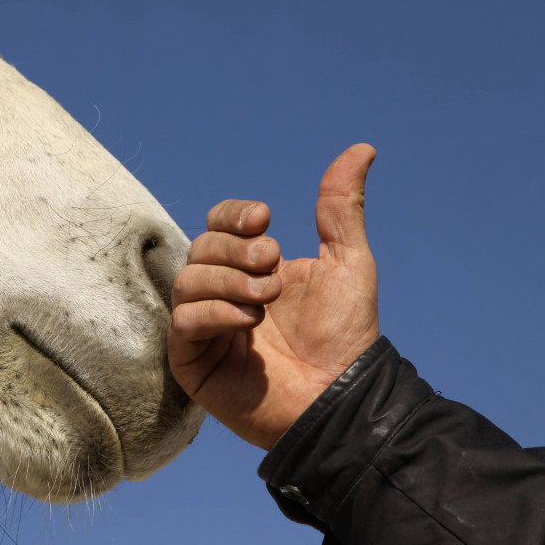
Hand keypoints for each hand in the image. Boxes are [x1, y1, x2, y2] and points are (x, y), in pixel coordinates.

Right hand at [168, 144, 379, 449]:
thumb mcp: (346, 262)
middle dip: (237, 251)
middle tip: (274, 269)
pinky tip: (249, 323)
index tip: (267, 220)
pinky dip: (214, 312)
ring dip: (230, 282)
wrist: (340, 395)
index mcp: (250, 267)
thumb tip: (362, 148)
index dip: (234, 216)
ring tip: (267, 301)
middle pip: (200, 247)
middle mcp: (222, 293)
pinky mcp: (192, 361)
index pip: (217, 224)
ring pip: (187, 280)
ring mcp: (205, 327)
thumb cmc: (346, 335)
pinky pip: (182, 320)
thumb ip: (340, 208)